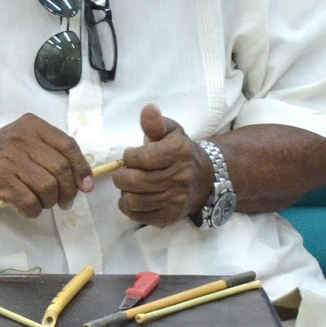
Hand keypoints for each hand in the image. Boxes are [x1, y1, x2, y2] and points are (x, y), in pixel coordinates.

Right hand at [0, 114, 92, 217]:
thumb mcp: (24, 141)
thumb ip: (51, 152)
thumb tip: (84, 178)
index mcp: (32, 125)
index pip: (68, 145)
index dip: (82, 168)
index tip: (86, 185)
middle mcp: (21, 138)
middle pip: (61, 168)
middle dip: (68, 190)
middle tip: (65, 201)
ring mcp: (9, 158)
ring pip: (48, 186)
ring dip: (50, 201)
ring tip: (44, 203)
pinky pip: (29, 201)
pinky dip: (34, 210)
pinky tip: (29, 208)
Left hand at [115, 105, 212, 226]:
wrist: (204, 178)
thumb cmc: (180, 151)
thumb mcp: (171, 132)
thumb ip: (155, 123)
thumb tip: (147, 109)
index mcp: (179, 152)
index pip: (140, 158)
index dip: (128, 157)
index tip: (131, 155)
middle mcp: (180, 177)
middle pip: (133, 181)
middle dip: (122, 175)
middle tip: (126, 171)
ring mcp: (176, 200)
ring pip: (133, 200)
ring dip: (125, 191)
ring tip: (130, 184)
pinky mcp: (170, 217)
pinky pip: (137, 215)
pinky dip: (129, 207)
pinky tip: (135, 197)